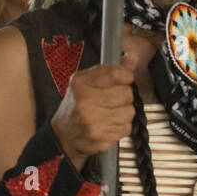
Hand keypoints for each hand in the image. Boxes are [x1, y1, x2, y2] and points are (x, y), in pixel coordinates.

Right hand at [50, 55, 136, 170]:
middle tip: (115, 99)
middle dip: (125, 96)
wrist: (64, 135)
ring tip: (111, 112)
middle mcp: (86, 102)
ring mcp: (94, 121)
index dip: (127, 76)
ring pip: (130, 112)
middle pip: (126, 93)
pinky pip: (127, 128)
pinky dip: (122, 126)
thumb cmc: (75, 106)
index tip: (126, 79)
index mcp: (81, 83)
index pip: (116, 73)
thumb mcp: (86, 82)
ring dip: (124, 112)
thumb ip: (110, 70)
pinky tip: (110, 124)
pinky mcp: (102, 137)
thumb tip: (132, 58)